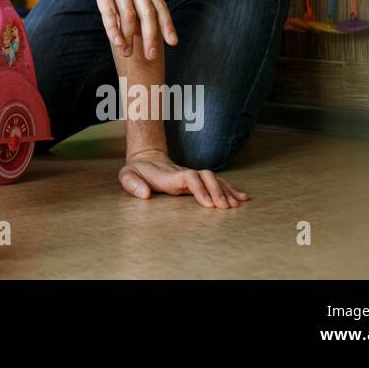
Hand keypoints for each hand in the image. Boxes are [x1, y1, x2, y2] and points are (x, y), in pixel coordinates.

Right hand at [56, 0, 177, 58]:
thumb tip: (139, 10)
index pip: (159, 4)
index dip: (167, 24)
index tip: (173, 42)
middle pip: (148, 12)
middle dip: (152, 36)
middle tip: (151, 55)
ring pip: (129, 14)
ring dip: (129, 37)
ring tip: (127, 53)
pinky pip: (109, 11)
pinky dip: (114, 28)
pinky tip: (116, 41)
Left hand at [119, 148, 248, 208]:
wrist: (145, 159)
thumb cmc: (136, 171)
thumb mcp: (127, 175)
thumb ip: (133, 184)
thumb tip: (145, 194)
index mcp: (169, 175)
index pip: (189, 177)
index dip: (200, 188)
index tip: (208, 203)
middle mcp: (184, 174)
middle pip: (206, 176)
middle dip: (217, 191)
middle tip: (226, 208)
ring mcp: (192, 176)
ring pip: (214, 179)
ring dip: (226, 191)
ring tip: (237, 205)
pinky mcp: (198, 181)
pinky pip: (217, 183)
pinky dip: (230, 190)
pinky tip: (242, 198)